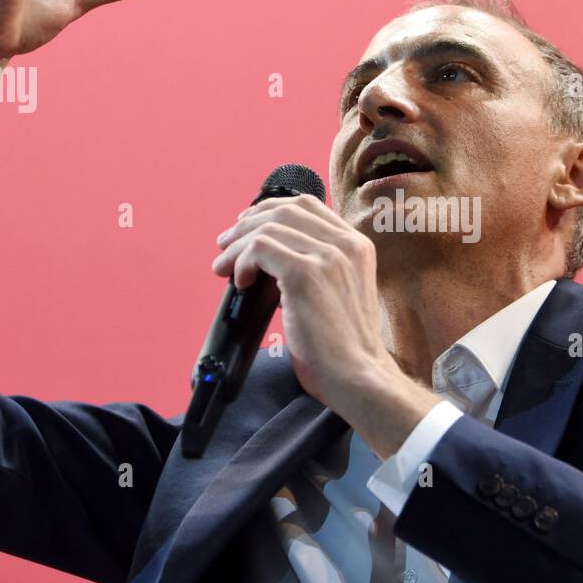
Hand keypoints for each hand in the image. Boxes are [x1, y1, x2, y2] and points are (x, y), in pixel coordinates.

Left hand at [212, 195, 438, 457]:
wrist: (358, 376)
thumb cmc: (345, 349)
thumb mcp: (341, 294)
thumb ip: (320, 271)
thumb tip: (274, 262)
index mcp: (357, 246)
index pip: (308, 206)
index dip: (271, 209)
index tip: (248, 225)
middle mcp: (345, 244)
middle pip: (284, 211)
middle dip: (246, 224)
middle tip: (225, 245)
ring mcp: (326, 256)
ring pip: (267, 228)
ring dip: (237, 245)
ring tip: (223, 267)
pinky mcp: (304, 274)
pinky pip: (259, 248)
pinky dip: (241, 261)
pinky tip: (240, 282)